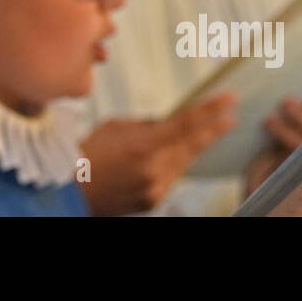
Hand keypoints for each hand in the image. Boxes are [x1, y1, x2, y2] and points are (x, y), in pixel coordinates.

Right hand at [78, 93, 237, 215]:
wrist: (71, 190)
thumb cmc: (86, 154)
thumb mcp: (115, 127)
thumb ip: (146, 124)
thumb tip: (166, 123)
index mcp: (143, 146)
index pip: (185, 124)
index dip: (210, 111)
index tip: (228, 100)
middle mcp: (154, 169)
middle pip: (192, 146)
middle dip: (212, 130)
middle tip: (229, 116)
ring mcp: (156, 187)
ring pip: (185, 162)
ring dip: (194, 146)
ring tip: (206, 131)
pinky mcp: (154, 199)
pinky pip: (173, 176)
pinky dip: (175, 162)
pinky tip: (174, 153)